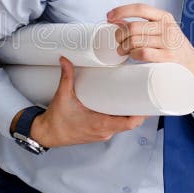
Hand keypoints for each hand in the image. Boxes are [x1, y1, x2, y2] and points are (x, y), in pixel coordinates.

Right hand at [27, 57, 145, 147]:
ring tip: (134, 96)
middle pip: (130, 123)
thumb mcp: (62, 96)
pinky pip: (116, 126)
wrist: (48, 134)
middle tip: (143, 92)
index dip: (141, 114)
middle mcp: (104, 131)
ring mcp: (102, 133)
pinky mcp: (99, 133)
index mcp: (100, 124)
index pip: (129, 124)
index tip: (146, 101)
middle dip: (138, 109)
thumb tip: (66, 58)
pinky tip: (122, 105)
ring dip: (130, 113)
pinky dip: (121, 117)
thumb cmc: (56, 119)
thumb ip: (66, 76)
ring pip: (123, 124)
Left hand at [106, 3, 193, 114]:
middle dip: (119, 35)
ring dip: (123, 47)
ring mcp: (168, 42)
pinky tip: (133, 56)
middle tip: (118, 42)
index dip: (122, 11)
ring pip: (135, 40)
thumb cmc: (174, 48)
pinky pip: (142, 53)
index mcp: (164, 17)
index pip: (140, 8)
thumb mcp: (162, 30)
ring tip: (122, 51)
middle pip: (133, 27)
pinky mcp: (167, 57)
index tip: (109, 16)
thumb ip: (143, 25)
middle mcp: (167, 27)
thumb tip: (118, 21)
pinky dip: (132, 55)